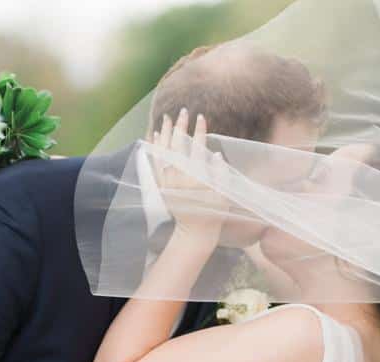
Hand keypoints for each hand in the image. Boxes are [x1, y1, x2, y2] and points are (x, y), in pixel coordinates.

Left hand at [152, 108, 227, 247]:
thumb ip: (221, 174)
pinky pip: (155, 163)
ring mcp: (168, 182)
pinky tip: (155, 136)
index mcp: (196, 179)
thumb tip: (216, 154)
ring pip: (164, 152)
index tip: (201, 117)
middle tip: (183, 111)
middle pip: (178, 146)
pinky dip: (155, 149)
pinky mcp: (162, 186)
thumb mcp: (224, 195)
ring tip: (167, 118)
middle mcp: (179, 179)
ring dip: (166, 134)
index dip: (199, 132)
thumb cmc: (213, 213)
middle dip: (181, 127)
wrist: (194, 232)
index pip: (197, 149)